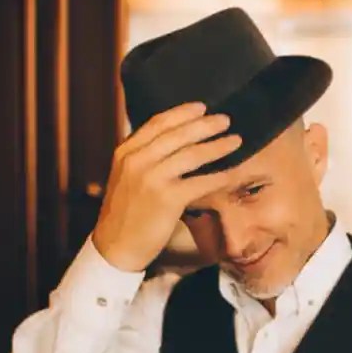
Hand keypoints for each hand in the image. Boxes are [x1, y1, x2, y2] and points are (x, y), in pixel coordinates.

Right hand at [91, 102, 240, 270]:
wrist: (116, 245)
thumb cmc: (126, 212)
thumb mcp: (126, 176)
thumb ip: (143, 156)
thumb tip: (174, 138)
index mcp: (126, 152)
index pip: (158, 123)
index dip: (182, 113)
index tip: (202, 107)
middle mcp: (138, 161)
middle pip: (178, 134)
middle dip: (206, 125)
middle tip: (226, 119)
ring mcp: (152, 179)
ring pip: (192, 155)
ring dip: (218, 146)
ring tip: (236, 140)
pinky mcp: (167, 199)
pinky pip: (201, 182)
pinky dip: (219, 177)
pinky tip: (231, 174)